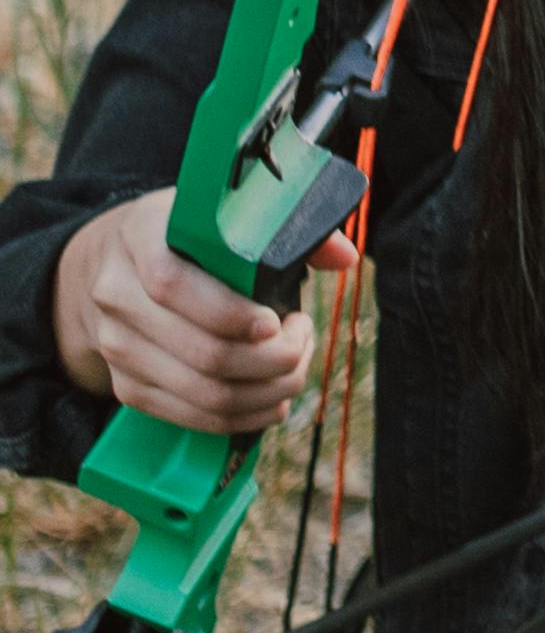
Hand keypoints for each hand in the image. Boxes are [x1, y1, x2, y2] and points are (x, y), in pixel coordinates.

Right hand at [51, 187, 322, 437]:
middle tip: (301, 340)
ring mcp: (115, 345)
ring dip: (266, 390)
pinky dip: (244, 416)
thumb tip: (343, 256)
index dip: (230, 312)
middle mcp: (116, 293)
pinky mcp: (127, 386)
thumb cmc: (187, 237)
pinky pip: (191, 417)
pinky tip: (273, 398)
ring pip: (202, 392)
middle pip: (201, 350)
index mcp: (139, 236)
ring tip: (295, 364)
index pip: (172, 283)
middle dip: (272, 359)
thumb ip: (282, 228)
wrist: (112, 266)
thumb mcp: (219, 215)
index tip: (276, 320)